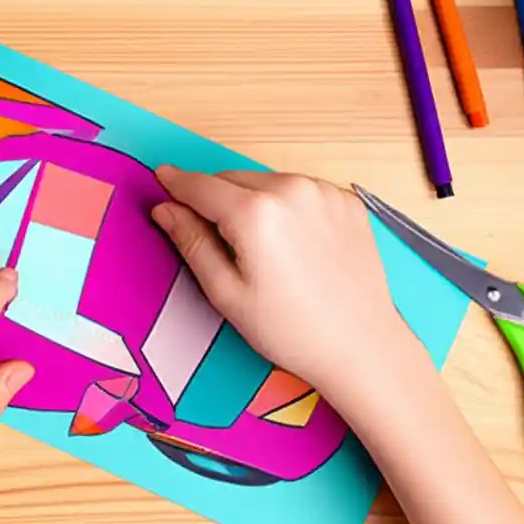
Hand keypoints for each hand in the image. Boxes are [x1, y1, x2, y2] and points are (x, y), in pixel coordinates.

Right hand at [151, 166, 419, 400]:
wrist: (360, 345)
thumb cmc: (291, 330)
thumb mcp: (226, 293)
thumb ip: (192, 242)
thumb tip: (165, 210)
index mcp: (256, 213)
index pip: (201, 186)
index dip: (176, 184)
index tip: (163, 178)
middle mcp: (292, 190)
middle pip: (233, 179)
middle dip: (216, 199)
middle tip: (214, 238)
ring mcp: (324, 192)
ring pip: (267, 182)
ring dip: (252, 202)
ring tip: (261, 250)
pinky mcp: (346, 201)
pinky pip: (300, 192)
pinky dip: (286, 207)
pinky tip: (292, 246)